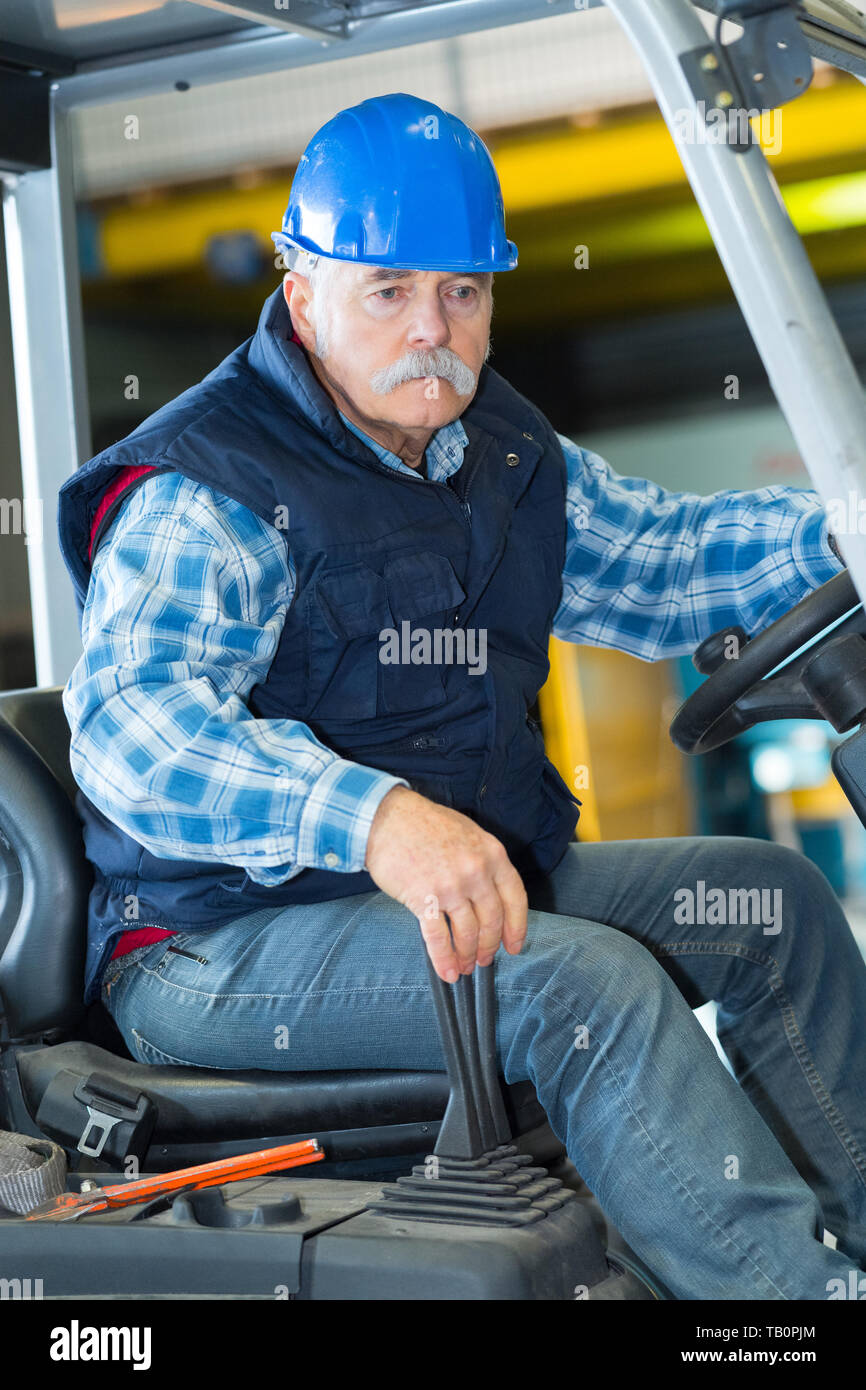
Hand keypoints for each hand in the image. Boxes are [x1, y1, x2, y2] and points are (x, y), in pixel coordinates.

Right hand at [364, 785, 527, 982]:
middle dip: (490, 946)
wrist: (386, 819)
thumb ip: (484, 863)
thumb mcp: (468, 835)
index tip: (514, 946)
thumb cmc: (425, 825)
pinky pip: (438, 939)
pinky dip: (445, 960)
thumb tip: (489, 899)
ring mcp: (451, 887)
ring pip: (468, 933)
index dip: (517, 928)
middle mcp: (476, 872)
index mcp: (492, 854)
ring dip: (468, 955)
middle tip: (485, 959)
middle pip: (492, 921)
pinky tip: (448, 972)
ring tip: (466, 967)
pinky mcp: (424, 900)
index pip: (516, 899)